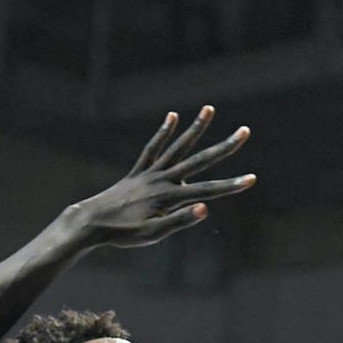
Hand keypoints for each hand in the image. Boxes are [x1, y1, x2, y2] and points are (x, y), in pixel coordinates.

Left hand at [62, 106, 256, 248]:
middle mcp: (162, 179)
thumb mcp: (153, 234)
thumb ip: (179, 221)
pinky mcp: (138, 172)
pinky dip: (164, 132)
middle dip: (224, 146)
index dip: (232, 185)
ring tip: (209, 108)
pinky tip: (173, 117)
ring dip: (195, 128)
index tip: (252, 178)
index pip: (208, 190)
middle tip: (245, 131)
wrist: (90, 222)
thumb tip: (205, 209)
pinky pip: (154, 148)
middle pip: (199, 159)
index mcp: (170, 196)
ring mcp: (150, 172)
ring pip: (177, 146)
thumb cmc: (123, 233)